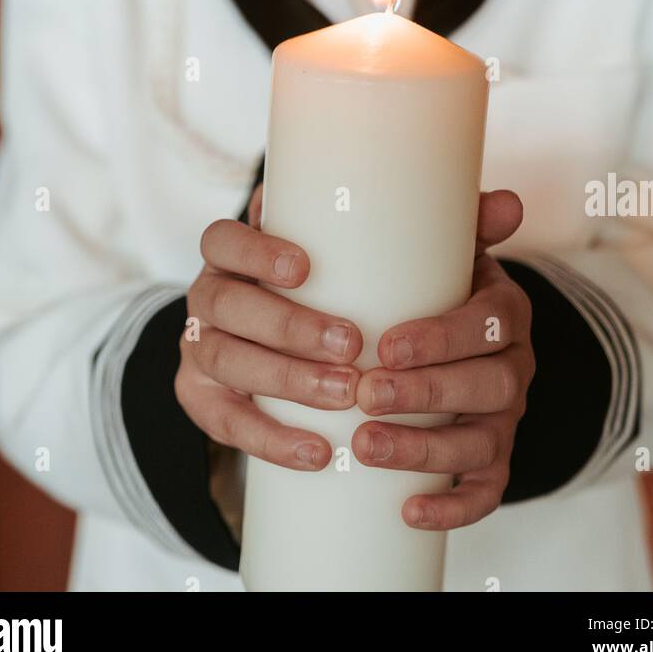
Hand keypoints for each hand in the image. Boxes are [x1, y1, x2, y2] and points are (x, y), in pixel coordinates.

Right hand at [175, 184, 362, 468]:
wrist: (255, 340)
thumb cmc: (311, 286)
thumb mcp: (322, 250)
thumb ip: (364, 225)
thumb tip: (455, 199)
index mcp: (227, 256)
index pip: (222, 241)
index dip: (256, 252)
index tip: (305, 268)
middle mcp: (205, 298)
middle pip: (228, 306)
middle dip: (290, 326)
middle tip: (351, 342)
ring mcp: (197, 349)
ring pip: (227, 361)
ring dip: (289, 381)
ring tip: (346, 394)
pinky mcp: (200, 400)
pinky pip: (227, 423)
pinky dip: (272, 439)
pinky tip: (318, 451)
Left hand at [350, 189, 534, 530]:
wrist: (457, 338)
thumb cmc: (433, 287)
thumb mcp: (446, 248)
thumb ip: (458, 217)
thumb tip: (504, 199)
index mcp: (503, 311)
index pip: (489, 323)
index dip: (442, 337)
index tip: (386, 343)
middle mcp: (514, 367)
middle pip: (487, 387)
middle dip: (426, 393)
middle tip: (365, 393)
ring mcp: (505, 420)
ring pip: (482, 444)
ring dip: (424, 450)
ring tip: (365, 447)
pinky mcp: (493, 463)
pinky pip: (486, 493)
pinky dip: (452, 508)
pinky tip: (407, 511)